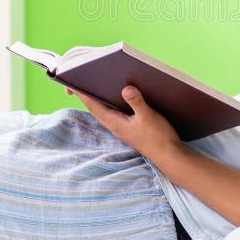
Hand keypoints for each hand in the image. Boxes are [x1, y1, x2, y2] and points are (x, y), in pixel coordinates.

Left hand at [65, 85, 180, 158]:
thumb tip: (125, 88)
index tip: (71, 85)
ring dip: (96, 100)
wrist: (168, 155)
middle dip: (85, 96)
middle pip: (94, 108)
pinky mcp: (128, 129)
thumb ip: (136, 102)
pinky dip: (108, 105)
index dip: (81, 94)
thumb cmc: (158, 137)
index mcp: (115, 122)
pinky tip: (115, 100)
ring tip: (92, 88)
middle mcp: (114, 126)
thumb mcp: (148, 116)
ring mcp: (121, 128)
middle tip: (76, 84)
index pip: (93, 106)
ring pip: (103, 112)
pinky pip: (112, 114)